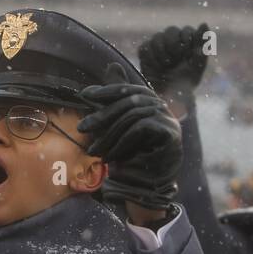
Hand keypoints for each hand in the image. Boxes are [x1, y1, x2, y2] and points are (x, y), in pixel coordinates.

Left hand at [78, 62, 181, 210]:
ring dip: (109, 134)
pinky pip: (141, 128)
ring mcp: (169, 120)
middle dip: (102, 114)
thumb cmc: (131, 157)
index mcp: (151, 102)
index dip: (107, 90)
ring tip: (95, 151)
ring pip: (133, 115)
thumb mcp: (118, 126)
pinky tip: (111, 156)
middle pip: (129, 101)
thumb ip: (115, 101)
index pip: (128, 89)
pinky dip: (121, 142)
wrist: (146, 187)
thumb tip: (112, 66)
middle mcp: (163, 108)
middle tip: (82, 127)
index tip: (85, 95)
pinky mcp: (170, 133)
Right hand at [137, 23, 209, 96]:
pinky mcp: (145, 52)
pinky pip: (145, 47)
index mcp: (188, 40)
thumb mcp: (197, 64)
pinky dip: (151, 59)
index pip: (187, 31)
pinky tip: (156, 68)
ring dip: (162, 54)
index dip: (186, 43)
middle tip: (174, 61)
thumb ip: (202, 43)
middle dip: (173, 46)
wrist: (167, 96)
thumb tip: (204, 22)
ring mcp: (158, 45)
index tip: (186, 57)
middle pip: (171, 30)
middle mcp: (173, 39)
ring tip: (165, 67)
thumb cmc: (186, 80)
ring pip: (157, 38)